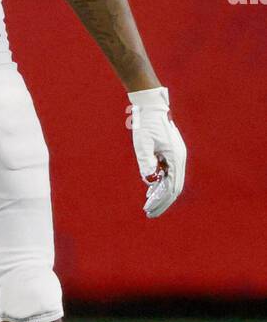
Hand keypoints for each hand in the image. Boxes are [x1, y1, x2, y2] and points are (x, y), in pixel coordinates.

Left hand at [127, 87, 186, 218]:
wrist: (151, 108)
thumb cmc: (146, 124)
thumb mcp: (142, 144)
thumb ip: (146, 161)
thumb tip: (150, 180)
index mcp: (175, 158)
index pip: (172, 188)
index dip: (162, 202)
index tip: (150, 211)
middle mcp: (179, 159)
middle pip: (173, 188)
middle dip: (161, 202)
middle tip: (149, 214)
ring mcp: (175, 156)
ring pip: (170, 181)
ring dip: (160, 194)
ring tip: (148, 205)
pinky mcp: (170, 154)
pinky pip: (167, 173)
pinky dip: (160, 183)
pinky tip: (150, 190)